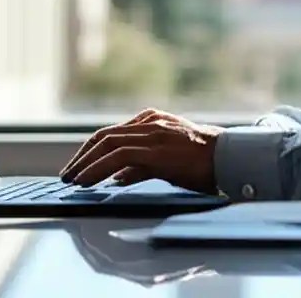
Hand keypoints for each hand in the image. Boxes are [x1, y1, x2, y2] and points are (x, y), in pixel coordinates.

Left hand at [59, 108, 223, 192]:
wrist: (232, 158)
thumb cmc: (205, 163)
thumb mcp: (168, 160)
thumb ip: (141, 166)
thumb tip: (118, 177)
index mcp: (152, 121)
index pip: (112, 133)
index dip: (91, 151)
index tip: (78, 167)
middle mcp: (150, 122)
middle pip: (105, 136)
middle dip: (83, 156)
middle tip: (68, 174)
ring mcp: (153, 133)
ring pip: (108, 144)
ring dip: (87, 164)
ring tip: (74, 180)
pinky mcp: (157, 148)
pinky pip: (120, 156)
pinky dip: (99, 168)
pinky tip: (89, 180)